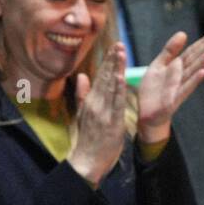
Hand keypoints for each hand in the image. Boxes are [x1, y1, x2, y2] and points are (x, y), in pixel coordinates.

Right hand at [67, 42, 128, 186]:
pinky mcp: (111, 122)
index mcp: (90, 101)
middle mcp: (95, 104)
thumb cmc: (89, 138)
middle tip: (119, 44)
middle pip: (105, 78)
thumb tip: (82, 75)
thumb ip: (82, 94)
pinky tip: (121, 77)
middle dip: (113, 60)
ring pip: (111, 87)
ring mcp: (103, 112)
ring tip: (121, 54)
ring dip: (116, 69)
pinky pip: (116, 103)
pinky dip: (118, 90)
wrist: (86, 160)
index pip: (100, 77)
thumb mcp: (84, 114)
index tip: (115, 47)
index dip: (108, 62)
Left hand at [137, 30, 203, 144]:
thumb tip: (183, 33)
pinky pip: (184, 89)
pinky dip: (194, 81)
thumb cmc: (154, 90)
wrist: (146, 114)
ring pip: (192, 72)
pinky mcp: (173, 100)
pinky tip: (203, 72)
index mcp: (176, 67)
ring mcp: (178, 88)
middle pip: (195, 60)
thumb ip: (170, 51)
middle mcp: (181, 76)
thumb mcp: (158, 66)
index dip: (202, 42)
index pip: (192, 52)